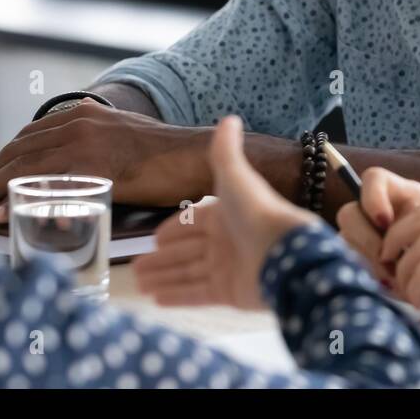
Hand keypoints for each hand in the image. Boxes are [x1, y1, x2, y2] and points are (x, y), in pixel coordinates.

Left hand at [0, 99, 209, 216]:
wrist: (195, 155)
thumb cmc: (161, 156)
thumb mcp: (116, 140)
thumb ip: (85, 152)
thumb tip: (53, 178)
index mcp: (81, 114)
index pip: (25, 138)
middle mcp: (78, 122)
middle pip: (17, 151)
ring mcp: (87, 143)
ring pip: (25, 166)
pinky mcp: (97, 166)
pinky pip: (51, 185)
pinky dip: (24, 199)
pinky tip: (9, 213)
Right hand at [133, 116, 315, 309]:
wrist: (283, 252)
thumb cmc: (256, 211)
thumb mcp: (235, 177)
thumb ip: (225, 151)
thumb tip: (229, 118)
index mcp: (225, 215)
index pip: (193, 223)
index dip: (174, 229)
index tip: (153, 239)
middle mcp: (226, 242)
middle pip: (186, 251)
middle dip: (161, 258)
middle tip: (135, 267)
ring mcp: (227, 269)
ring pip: (187, 273)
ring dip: (163, 277)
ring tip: (138, 284)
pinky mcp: (229, 293)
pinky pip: (197, 294)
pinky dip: (177, 296)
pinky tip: (156, 300)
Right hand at [335, 167, 419, 308]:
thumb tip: (402, 229)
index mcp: (398, 195)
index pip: (373, 180)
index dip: (372, 198)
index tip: (386, 222)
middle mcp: (374, 214)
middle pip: (349, 214)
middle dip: (367, 240)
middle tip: (389, 261)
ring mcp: (362, 239)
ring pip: (347, 244)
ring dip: (370, 263)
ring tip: (396, 280)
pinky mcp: (359, 263)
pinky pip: (351, 266)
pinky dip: (369, 277)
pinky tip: (392, 287)